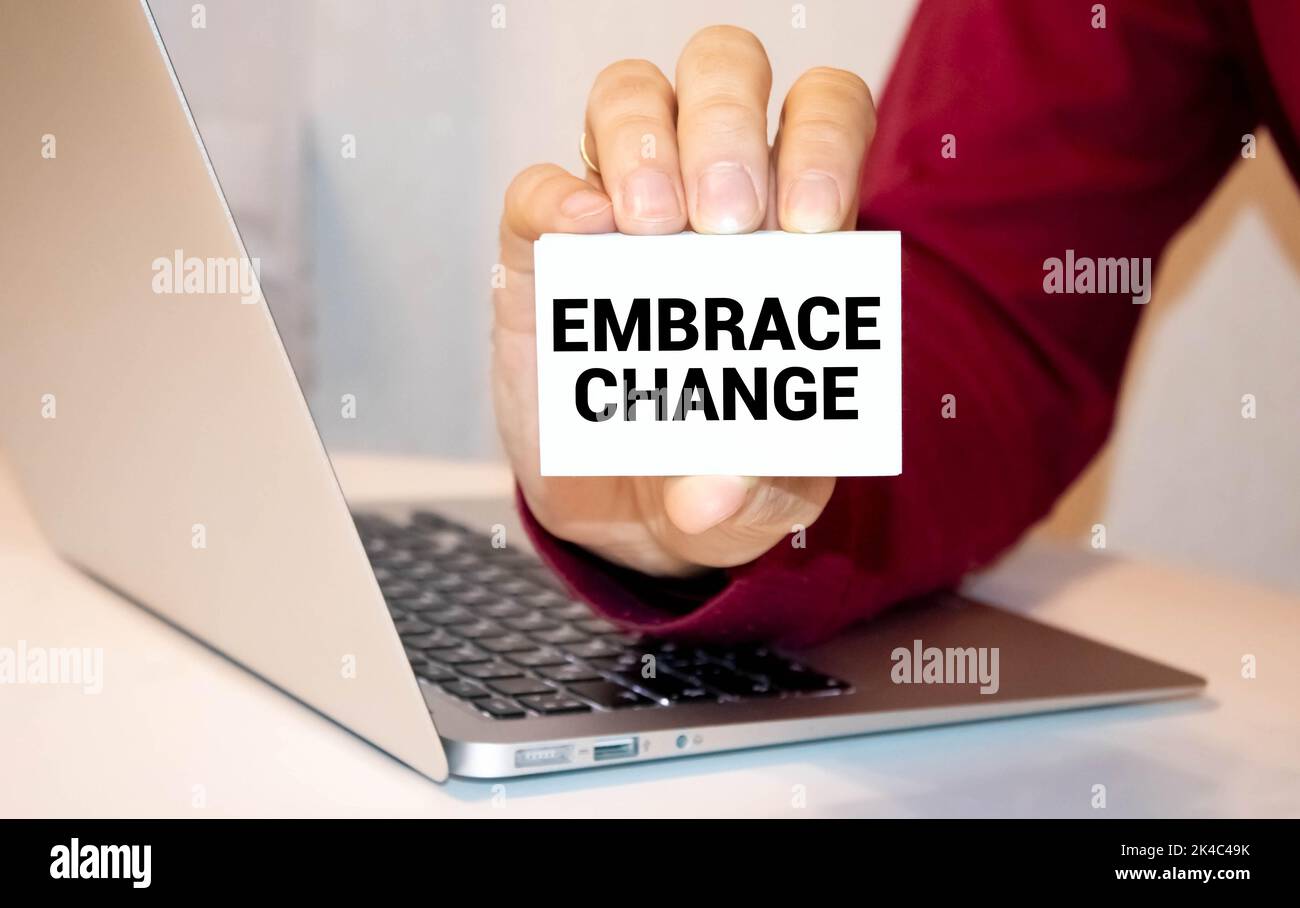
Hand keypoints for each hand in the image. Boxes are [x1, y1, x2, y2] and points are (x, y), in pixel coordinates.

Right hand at [493, 25, 874, 576]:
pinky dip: (556, 197)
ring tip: (651, 227)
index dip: (822, 140)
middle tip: (727, 219)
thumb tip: (713, 490)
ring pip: (632, 95)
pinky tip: (582, 232)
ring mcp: (620, 213)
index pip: (822, 116)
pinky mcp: (542, 251)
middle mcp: (708, 196)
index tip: (809, 221)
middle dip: (729, 123)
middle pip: (725, 72)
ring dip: (644, 141)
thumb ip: (755, 492)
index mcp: (792, 229)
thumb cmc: (718, 474)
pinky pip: (540, 187)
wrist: (630, 509)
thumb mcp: (762, 499)